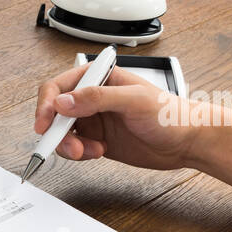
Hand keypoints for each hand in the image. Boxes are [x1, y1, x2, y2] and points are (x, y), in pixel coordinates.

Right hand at [33, 64, 199, 170]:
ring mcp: (93, 119)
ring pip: (62, 132)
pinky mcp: (96, 139)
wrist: (186, 142)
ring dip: (69, 145)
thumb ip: (98, 98)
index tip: (45, 124)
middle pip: (55, 112)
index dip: (47, 105)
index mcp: (100, 77)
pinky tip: (98, 152)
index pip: (59, 87)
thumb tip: (64, 102)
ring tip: (88, 151)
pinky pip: (74, 147)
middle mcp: (92, 97)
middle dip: (57, 131)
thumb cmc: (170, 114)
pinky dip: (80, 153)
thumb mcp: (135, 100)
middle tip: (69, 145)